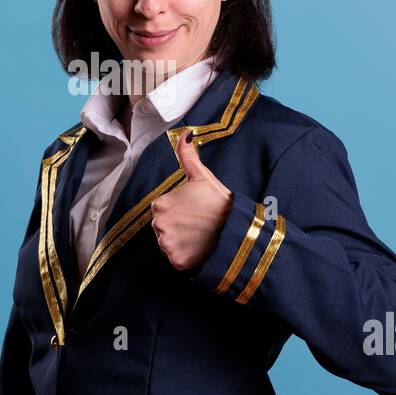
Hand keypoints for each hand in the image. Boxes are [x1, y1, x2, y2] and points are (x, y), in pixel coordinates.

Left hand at [151, 128, 233, 270]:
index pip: (163, 209)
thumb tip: (184, 133)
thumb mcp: (202, 176)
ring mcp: (167, 244)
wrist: (236, 229)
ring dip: (181, 242)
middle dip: (178, 226)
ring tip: (200, 236)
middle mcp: (159, 224)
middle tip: (199, 224)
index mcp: (160, 204)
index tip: (195, 211)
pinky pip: (176, 260)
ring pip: (169, 244)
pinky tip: (199, 248)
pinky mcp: (177, 261)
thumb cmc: (219, 202)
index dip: (180, 211)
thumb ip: (187, 156)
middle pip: (163, 227)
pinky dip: (186, 257)